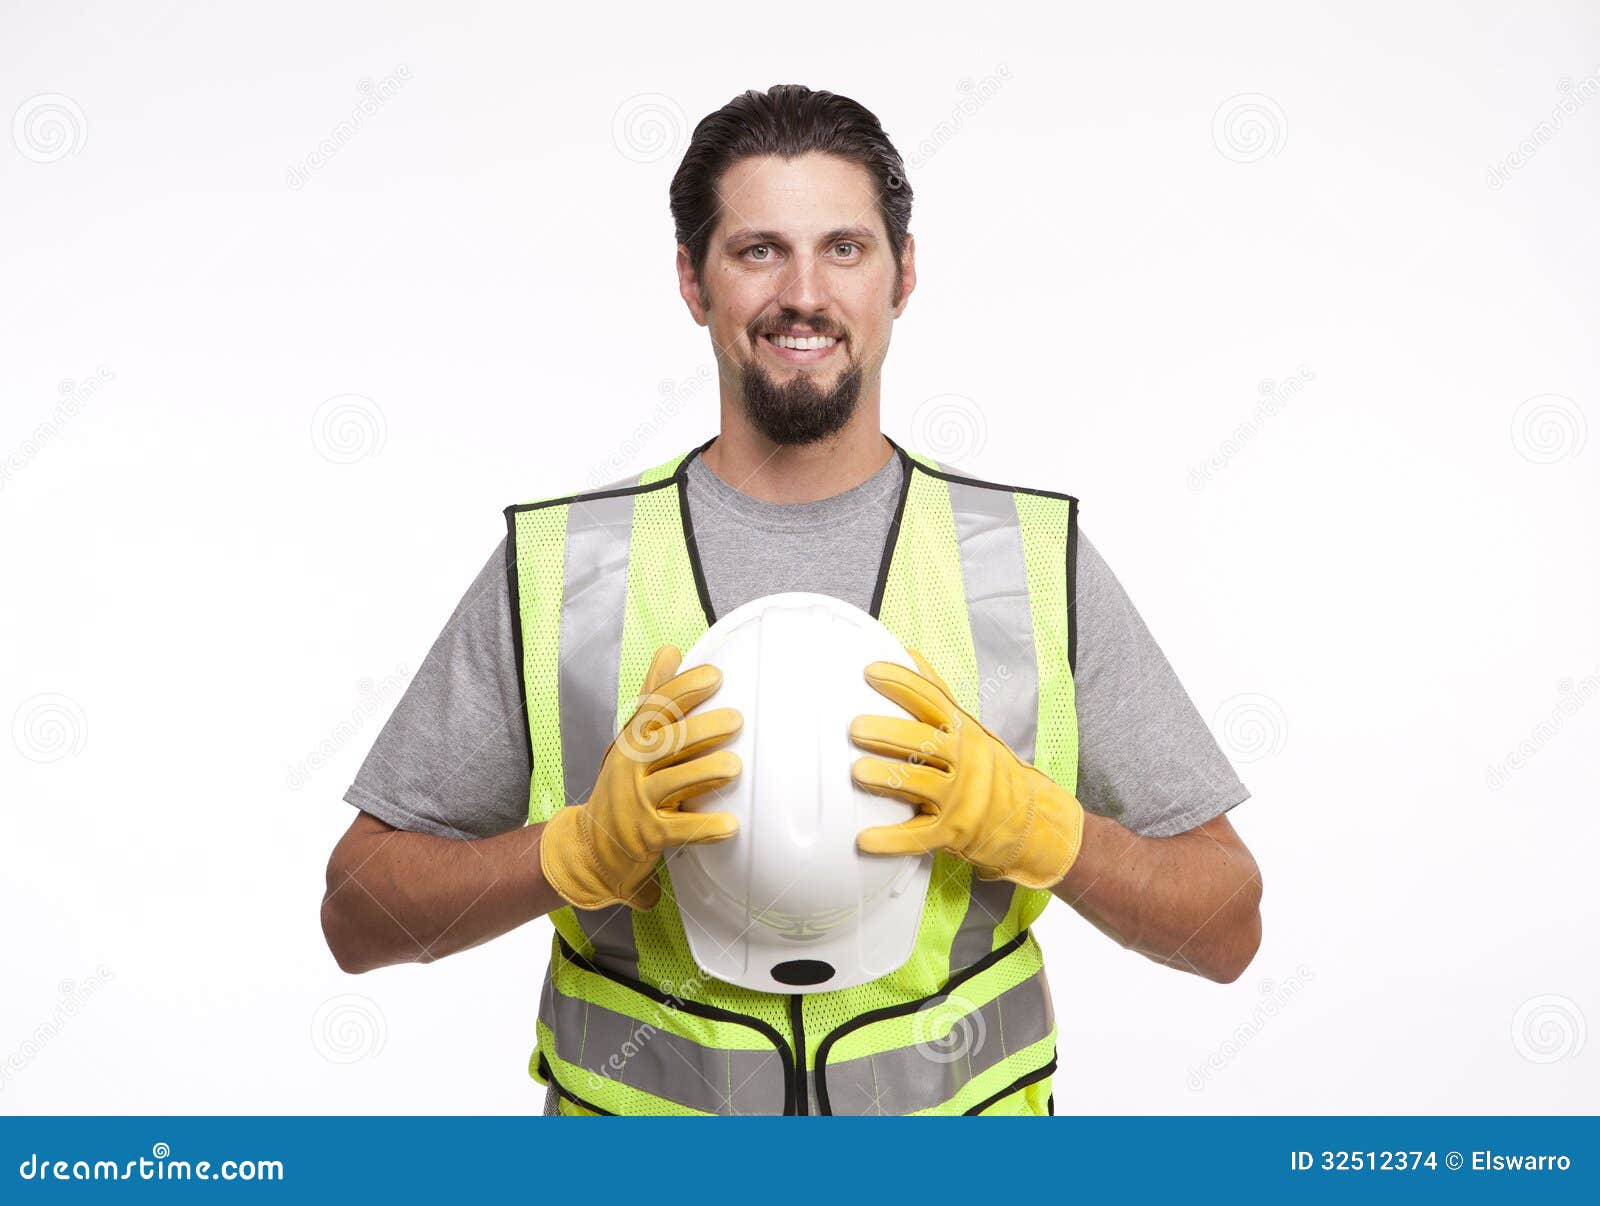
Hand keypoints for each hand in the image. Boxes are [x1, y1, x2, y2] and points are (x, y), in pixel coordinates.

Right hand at [539, 644, 741, 909]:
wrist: (590, 846)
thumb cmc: (623, 784)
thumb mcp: (632, 738)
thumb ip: (653, 697)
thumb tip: (670, 649)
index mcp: (632, 739)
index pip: (655, 707)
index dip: (684, 688)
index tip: (715, 676)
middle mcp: (630, 767)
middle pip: (664, 742)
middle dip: (700, 728)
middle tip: (736, 720)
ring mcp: (636, 802)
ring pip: (670, 783)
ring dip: (704, 774)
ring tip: (734, 766)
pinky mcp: (646, 836)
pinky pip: (678, 830)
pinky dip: (705, 828)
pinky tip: (730, 825)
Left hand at [849, 647, 1084, 889]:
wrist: (1031, 820)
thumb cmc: (988, 768)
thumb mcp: (969, 728)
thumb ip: (937, 695)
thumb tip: (908, 653)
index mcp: (964, 732)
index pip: (932, 701)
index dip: (902, 684)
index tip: (870, 672)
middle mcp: (965, 762)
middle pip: (926, 743)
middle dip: (889, 734)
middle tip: (855, 727)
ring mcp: (961, 799)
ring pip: (921, 785)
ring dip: (888, 780)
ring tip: (858, 772)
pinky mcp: (954, 833)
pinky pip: (919, 837)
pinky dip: (891, 840)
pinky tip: (864, 840)